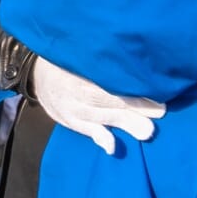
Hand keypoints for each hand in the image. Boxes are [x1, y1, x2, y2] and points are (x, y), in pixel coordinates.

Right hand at [32, 57, 164, 153]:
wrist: (37, 75)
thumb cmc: (69, 59)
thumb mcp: (79, 50)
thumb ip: (103, 58)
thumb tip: (138, 57)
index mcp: (77, 64)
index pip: (105, 75)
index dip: (128, 82)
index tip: (154, 85)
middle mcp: (72, 86)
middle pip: (105, 96)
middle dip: (133, 105)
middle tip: (159, 112)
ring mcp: (69, 106)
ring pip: (99, 114)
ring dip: (124, 122)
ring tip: (147, 131)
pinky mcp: (69, 120)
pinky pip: (85, 129)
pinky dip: (99, 138)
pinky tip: (112, 147)